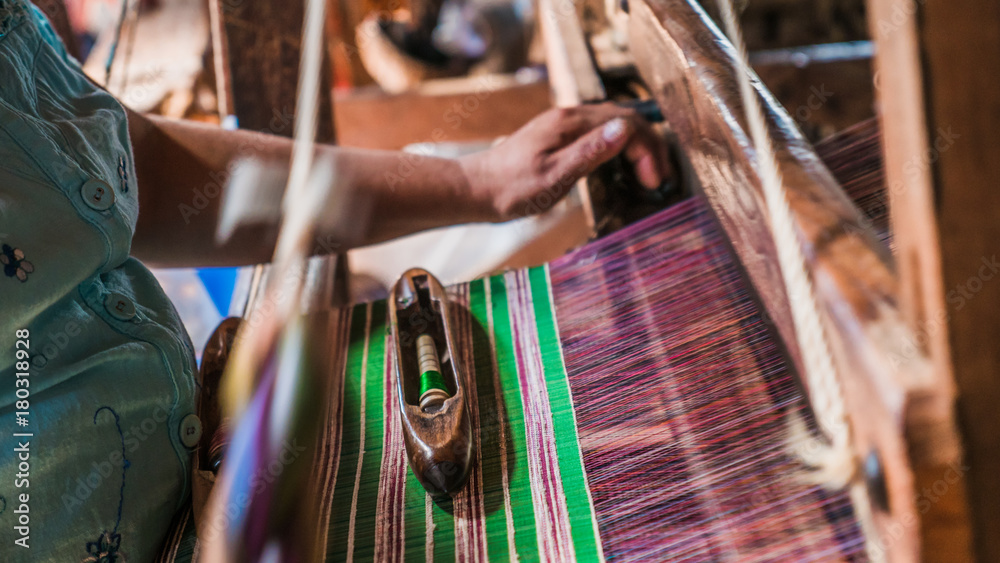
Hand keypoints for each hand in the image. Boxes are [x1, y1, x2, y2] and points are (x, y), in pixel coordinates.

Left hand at [459, 102, 673, 220]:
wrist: (477, 189)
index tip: (653, 183)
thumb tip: (625, 128)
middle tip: (659, 180)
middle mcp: (570, 116)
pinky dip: (620, 146)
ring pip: (614, 124)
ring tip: (648, 173)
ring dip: (637, 145)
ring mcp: (564, 124)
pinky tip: (623, 165)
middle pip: (625, 119)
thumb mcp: (554, 176)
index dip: (648, 152)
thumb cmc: (511, 189)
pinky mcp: (560, 135)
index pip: (627, 125)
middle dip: (650, 147)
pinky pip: (600, 132)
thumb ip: (590, 152)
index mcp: (571, 123)